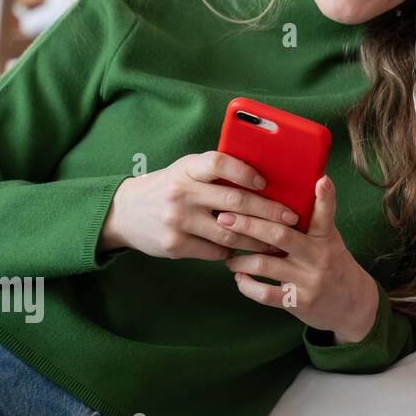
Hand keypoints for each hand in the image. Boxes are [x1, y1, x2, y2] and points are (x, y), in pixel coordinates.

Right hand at [100, 151, 298, 261]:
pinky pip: (214, 251)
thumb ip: (216, 174)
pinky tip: (247, 252)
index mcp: (187, 168)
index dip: (246, 172)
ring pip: (229, 233)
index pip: (220, 163)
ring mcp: (177, 220)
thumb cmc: (169, 187)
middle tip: (291, 219)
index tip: (266, 183)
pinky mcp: (174, 244)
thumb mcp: (186, 171)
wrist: (124, 212)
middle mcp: (181, 192)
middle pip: (235, 202)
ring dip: (257, 240)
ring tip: (277, 242)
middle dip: (269, 212)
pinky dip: (233, 252)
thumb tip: (265, 182)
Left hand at [220, 175, 380, 343]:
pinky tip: (240, 278)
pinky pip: (265, 294)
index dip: (325, 197)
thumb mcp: (329, 242)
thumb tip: (277, 201)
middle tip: (224, 218)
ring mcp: (309, 280)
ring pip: (265, 265)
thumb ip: (311, 224)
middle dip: (248, 225)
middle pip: (279, 235)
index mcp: (326, 238)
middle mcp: (319, 256)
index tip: (321, 180)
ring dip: (240, 259)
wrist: (354, 304)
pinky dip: (247, 285)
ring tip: (228, 257)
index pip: (325, 215)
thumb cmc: (333, 264)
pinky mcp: (300, 302)